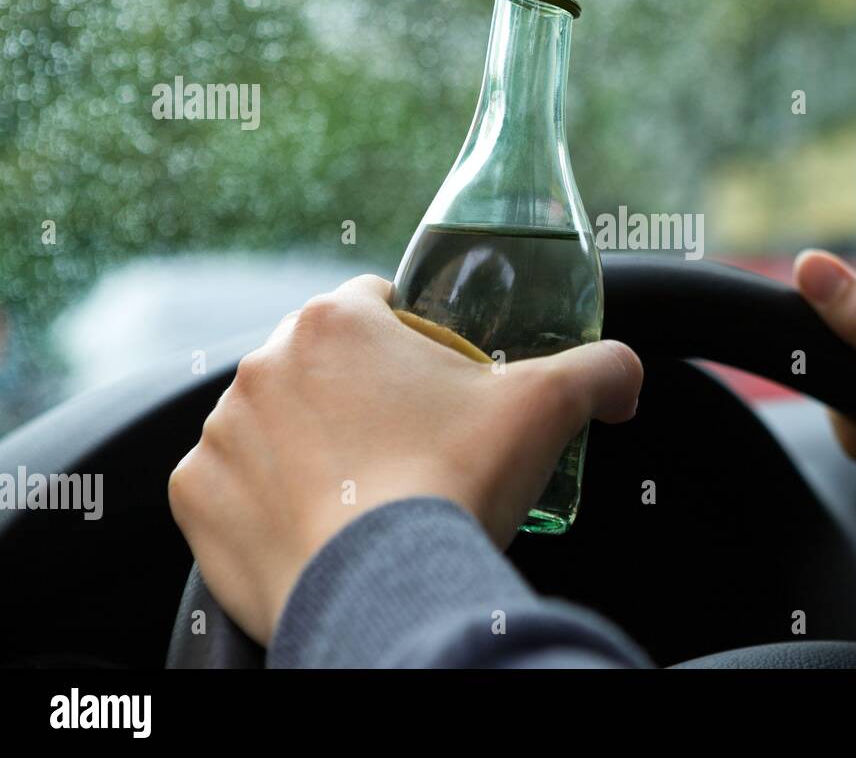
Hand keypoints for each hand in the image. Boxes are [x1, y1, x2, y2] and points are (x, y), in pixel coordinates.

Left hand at [168, 274, 641, 643]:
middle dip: (361, 396)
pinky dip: (265, 500)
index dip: (415, 343)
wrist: (385, 587)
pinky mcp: (195, 496)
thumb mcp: (546, 407)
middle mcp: (262, 363)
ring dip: (311, 444)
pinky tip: (317, 523)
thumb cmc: (454, 482)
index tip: (437, 388)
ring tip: (364, 491)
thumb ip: (599, 369)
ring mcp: (220, 432)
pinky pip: (232, 485)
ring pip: (276, 423)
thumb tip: (626, 375)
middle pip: (324, 365)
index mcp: (336, 321)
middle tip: (411, 447)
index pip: (376, 303)